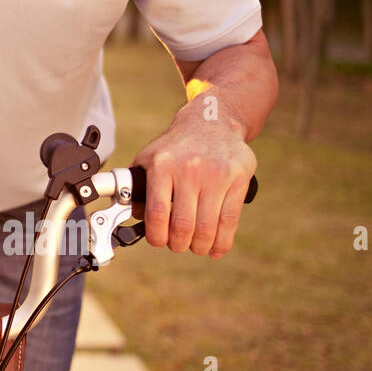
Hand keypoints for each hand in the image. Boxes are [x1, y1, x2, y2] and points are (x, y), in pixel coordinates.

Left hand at [131, 108, 256, 259]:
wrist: (211, 122)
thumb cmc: (177, 147)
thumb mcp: (150, 158)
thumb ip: (139, 186)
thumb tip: (133, 216)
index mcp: (162, 165)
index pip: (157, 213)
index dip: (157, 236)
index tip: (158, 241)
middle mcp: (189, 169)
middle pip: (183, 225)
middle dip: (179, 244)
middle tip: (178, 245)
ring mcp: (216, 174)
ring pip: (207, 227)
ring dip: (199, 246)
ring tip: (196, 247)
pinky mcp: (239, 179)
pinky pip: (230, 220)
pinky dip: (222, 241)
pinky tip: (216, 248)